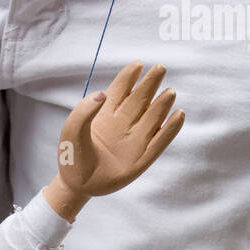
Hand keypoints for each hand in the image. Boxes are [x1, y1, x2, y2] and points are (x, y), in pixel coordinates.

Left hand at [44, 62, 183, 219]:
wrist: (77, 185)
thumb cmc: (73, 156)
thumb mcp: (71, 132)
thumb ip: (83, 111)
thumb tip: (103, 93)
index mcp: (106, 114)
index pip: (121, 89)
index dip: (129, 76)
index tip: (138, 64)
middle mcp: (123, 123)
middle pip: (140, 99)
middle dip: (150, 83)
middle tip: (160, 68)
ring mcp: (134, 140)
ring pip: (152, 117)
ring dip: (161, 104)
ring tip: (169, 92)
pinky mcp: (142, 159)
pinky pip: (159, 142)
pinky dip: (170, 129)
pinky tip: (178, 115)